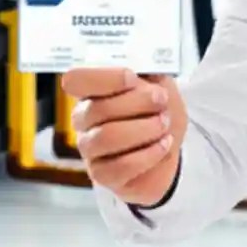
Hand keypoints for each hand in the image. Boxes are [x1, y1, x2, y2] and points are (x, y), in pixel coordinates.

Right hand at [62, 68, 185, 206]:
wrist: (171, 144)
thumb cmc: (158, 109)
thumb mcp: (158, 82)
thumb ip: (146, 72)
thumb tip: (139, 71)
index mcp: (90, 91)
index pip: (75, 80)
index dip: (103, 78)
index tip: (133, 78)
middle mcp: (83, 119)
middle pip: (97, 109)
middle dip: (136, 103)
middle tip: (162, 100)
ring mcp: (90, 149)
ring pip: (106, 137)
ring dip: (143, 129)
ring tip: (164, 124)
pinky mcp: (102, 175)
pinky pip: (120, 166)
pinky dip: (148, 154)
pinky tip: (163, 145)